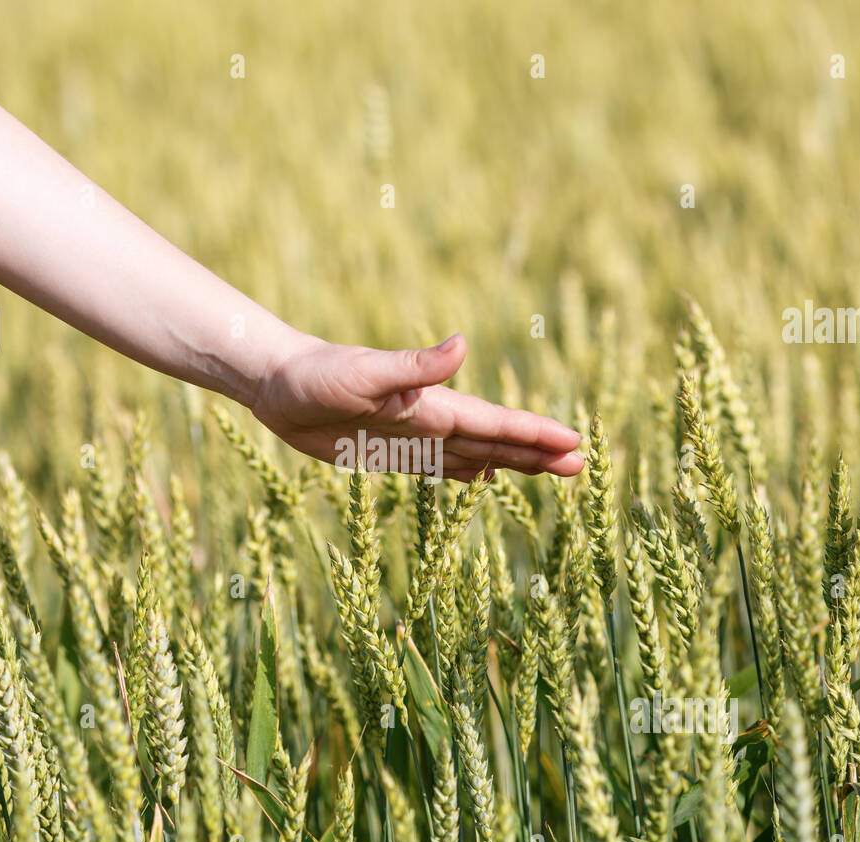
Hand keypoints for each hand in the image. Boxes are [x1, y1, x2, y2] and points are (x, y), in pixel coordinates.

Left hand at [251, 332, 583, 481]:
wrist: (279, 385)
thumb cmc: (317, 376)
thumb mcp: (365, 372)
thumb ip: (415, 366)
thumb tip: (463, 345)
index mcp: (433, 406)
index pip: (496, 424)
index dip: (534, 435)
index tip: (573, 445)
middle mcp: (431, 422)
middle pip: (496, 442)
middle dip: (537, 453)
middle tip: (580, 466)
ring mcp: (413, 437)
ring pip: (476, 455)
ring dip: (514, 463)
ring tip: (551, 470)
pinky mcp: (391, 452)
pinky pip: (441, 466)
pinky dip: (470, 472)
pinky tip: (485, 477)